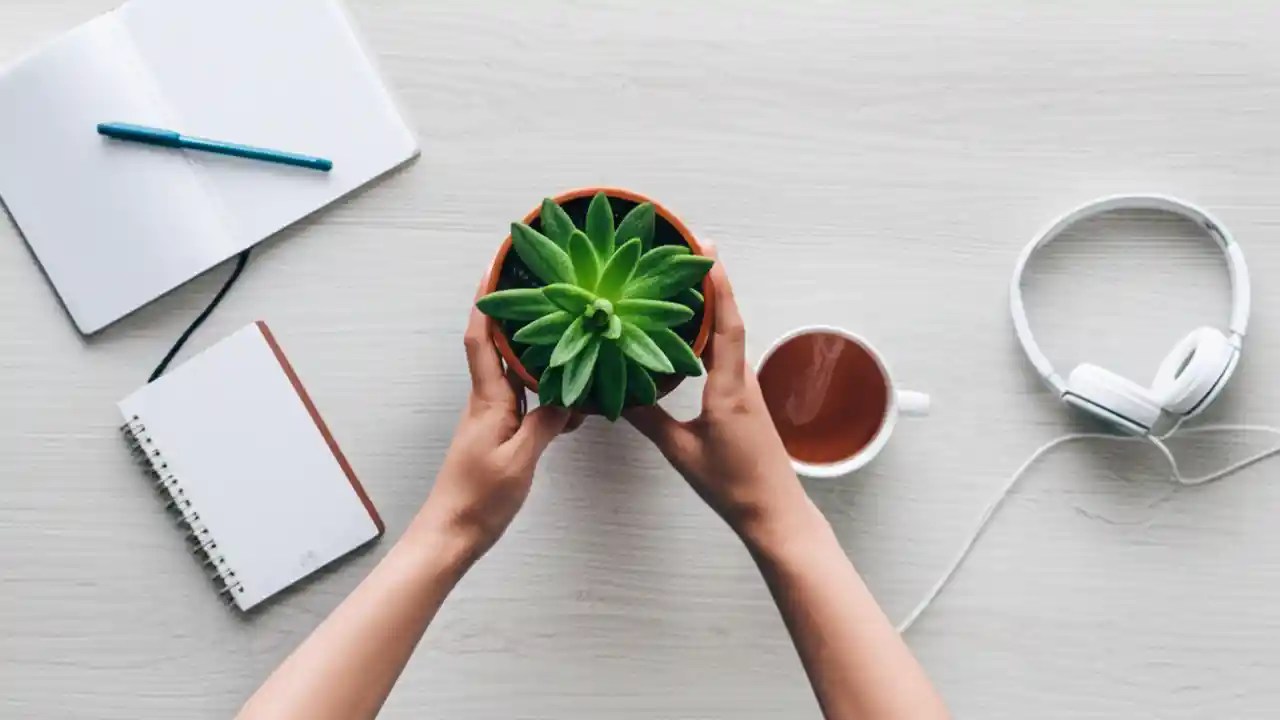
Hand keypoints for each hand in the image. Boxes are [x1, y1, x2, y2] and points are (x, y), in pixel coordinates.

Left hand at [413, 279, 571, 562]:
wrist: (452, 534)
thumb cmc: (480, 498)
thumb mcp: (521, 459)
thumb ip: (547, 423)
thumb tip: (570, 399)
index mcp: (488, 401)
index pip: (481, 339)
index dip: (486, 302)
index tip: (494, 268)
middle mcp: (487, 403)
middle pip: (499, 349)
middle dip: (517, 318)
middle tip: (545, 294)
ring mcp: (491, 420)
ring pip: (516, 376)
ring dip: (536, 356)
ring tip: (568, 338)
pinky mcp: (499, 437)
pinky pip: (524, 403)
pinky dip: (546, 394)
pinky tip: (571, 402)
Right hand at [625, 248, 820, 546]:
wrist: (773, 512)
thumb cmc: (732, 485)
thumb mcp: (681, 452)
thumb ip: (648, 420)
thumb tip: (616, 394)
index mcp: (730, 388)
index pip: (727, 324)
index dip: (718, 285)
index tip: (706, 250)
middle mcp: (743, 381)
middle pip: (729, 320)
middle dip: (710, 284)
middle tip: (685, 253)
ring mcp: (747, 390)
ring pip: (728, 338)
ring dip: (711, 309)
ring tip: (682, 285)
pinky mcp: (744, 402)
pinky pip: (726, 357)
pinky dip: (711, 336)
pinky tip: (691, 334)